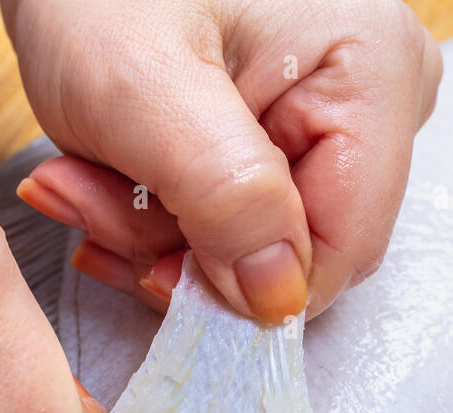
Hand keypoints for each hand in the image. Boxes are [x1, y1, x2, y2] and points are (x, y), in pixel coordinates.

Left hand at [2, 0, 441, 321]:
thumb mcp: (143, 87)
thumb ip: (224, 196)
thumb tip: (278, 300)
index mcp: (374, 71)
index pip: (342, 250)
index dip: (243, 289)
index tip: (147, 270)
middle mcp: (371, 98)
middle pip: (290, 252)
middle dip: (174, 250)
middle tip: (84, 197)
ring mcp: (326, 115)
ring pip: (247, 246)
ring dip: (146, 234)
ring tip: (78, 175)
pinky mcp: (280, 133)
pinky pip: (227, 220)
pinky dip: (152, 216)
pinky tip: (101, 174)